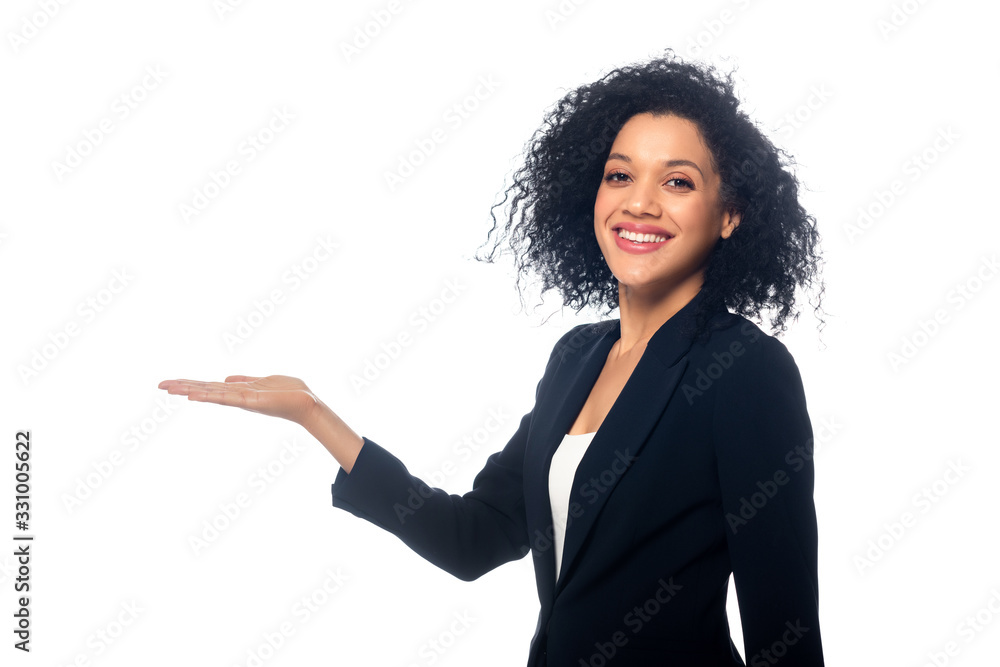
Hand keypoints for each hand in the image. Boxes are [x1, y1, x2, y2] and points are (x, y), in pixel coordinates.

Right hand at [157, 375, 319, 425]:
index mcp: (238, 392)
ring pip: (210, 393)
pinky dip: (209, 397)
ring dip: (190, 390)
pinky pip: (225, 398)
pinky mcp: (250, 401)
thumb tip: (225, 379)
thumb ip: (244, 381)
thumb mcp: (263, 382)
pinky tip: (193, 396)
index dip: (190, 384)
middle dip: (183, 387)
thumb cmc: (289, 394)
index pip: (209, 387)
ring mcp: (241, 400)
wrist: (307, 404)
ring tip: (170, 388)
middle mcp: (236, 397)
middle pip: (205, 390)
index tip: (171, 383)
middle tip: (160, 385)